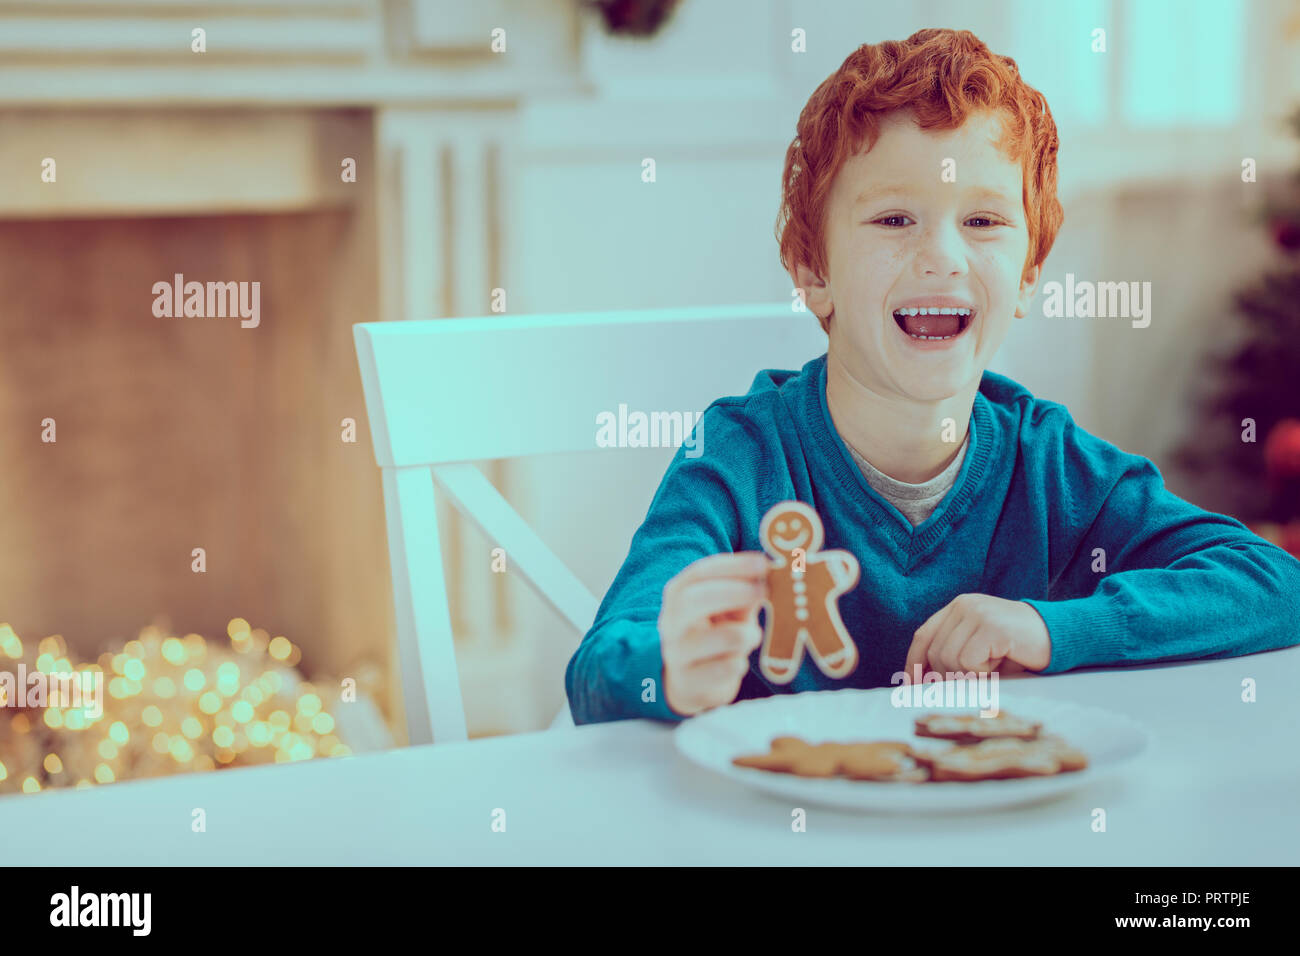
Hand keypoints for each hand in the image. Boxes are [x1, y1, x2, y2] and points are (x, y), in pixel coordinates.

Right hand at [659, 552, 768, 716]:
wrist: (689, 681)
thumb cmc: (715, 634)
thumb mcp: (728, 609)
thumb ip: (747, 593)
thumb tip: (776, 576)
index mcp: (678, 594)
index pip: (701, 572)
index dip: (734, 565)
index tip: (764, 564)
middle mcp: (671, 621)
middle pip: (693, 600)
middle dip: (734, 592)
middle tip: (764, 591)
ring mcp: (676, 653)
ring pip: (721, 638)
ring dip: (747, 634)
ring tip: (752, 636)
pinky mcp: (689, 682)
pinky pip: (727, 668)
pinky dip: (740, 662)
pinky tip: (736, 661)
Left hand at [902, 594, 1049, 683]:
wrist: (1060, 637)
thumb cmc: (1018, 649)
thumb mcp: (979, 650)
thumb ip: (953, 657)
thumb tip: (923, 684)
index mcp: (957, 608)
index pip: (923, 635)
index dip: (914, 662)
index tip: (913, 684)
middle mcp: (964, 606)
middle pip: (935, 653)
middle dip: (952, 676)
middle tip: (980, 676)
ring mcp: (977, 613)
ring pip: (949, 659)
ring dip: (971, 674)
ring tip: (994, 665)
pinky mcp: (991, 626)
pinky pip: (969, 661)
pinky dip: (983, 672)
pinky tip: (1002, 662)